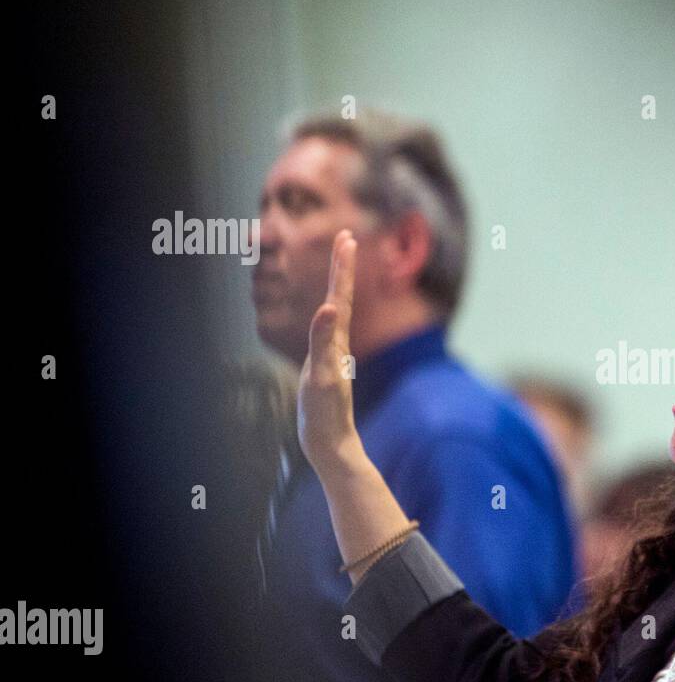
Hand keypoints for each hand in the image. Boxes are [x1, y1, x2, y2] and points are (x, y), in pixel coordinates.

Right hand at [297, 229, 362, 477]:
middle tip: (345, 238)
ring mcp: (332, 355)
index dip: (341, 268)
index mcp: (336, 342)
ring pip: (335, 312)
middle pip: (339, 298)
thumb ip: (323, 342)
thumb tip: (327, 308)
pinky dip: (326, 312)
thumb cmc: (324, 413)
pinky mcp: (324, 367)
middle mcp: (337, 344)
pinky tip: (326, 313)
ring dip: (336, 285)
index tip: (347, 238)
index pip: (339, 297)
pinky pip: (326, 331)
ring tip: (339, 264)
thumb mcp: (322, 376)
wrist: (330, 443)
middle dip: (341, 267)